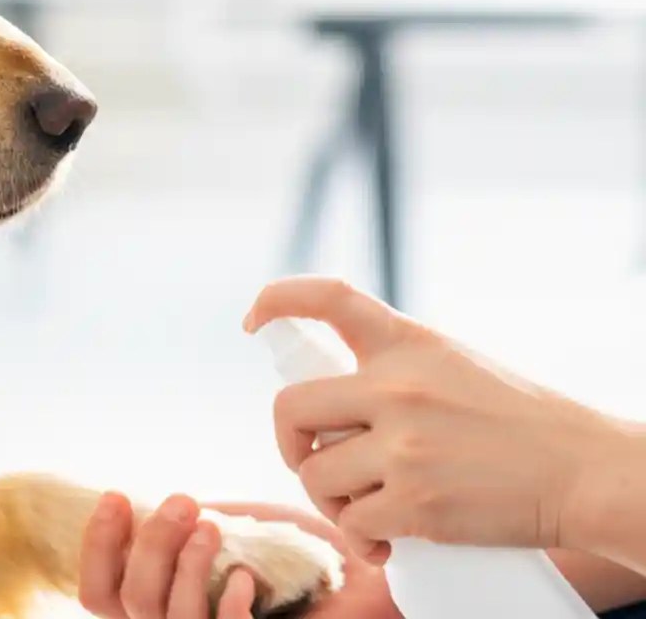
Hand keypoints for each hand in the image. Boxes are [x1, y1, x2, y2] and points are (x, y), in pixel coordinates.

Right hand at [77, 493, 400, 618]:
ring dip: (185, 563)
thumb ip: (194, 531)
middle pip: (126, 600)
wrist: (363, 601)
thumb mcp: (238, 542)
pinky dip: (226, 602)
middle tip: (183, 502)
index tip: (118, 497)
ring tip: (212, 526)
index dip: (97, 545)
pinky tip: (245, 579)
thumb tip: (162, 505)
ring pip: (163, 615)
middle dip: (150, 542)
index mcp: (157, 609)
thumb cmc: (302, 577)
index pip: (98, 591)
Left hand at [244, 276, 628, 561]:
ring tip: (367, 507)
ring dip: (330, 498)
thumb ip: (395, 373)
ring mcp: (404, 446)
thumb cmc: (522, 426)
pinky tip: (386, 541)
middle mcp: (399, 387)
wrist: (586, 473)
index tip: (254, 320)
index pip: (331, 298)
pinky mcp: (415, 503)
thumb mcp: (456, 368)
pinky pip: (350, 523)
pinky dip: (361, 539)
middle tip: (314, 459)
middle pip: (290, 407)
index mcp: (410, 344)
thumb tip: (329, 407)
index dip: (279, 299)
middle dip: (289, 441)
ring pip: (314, 473)